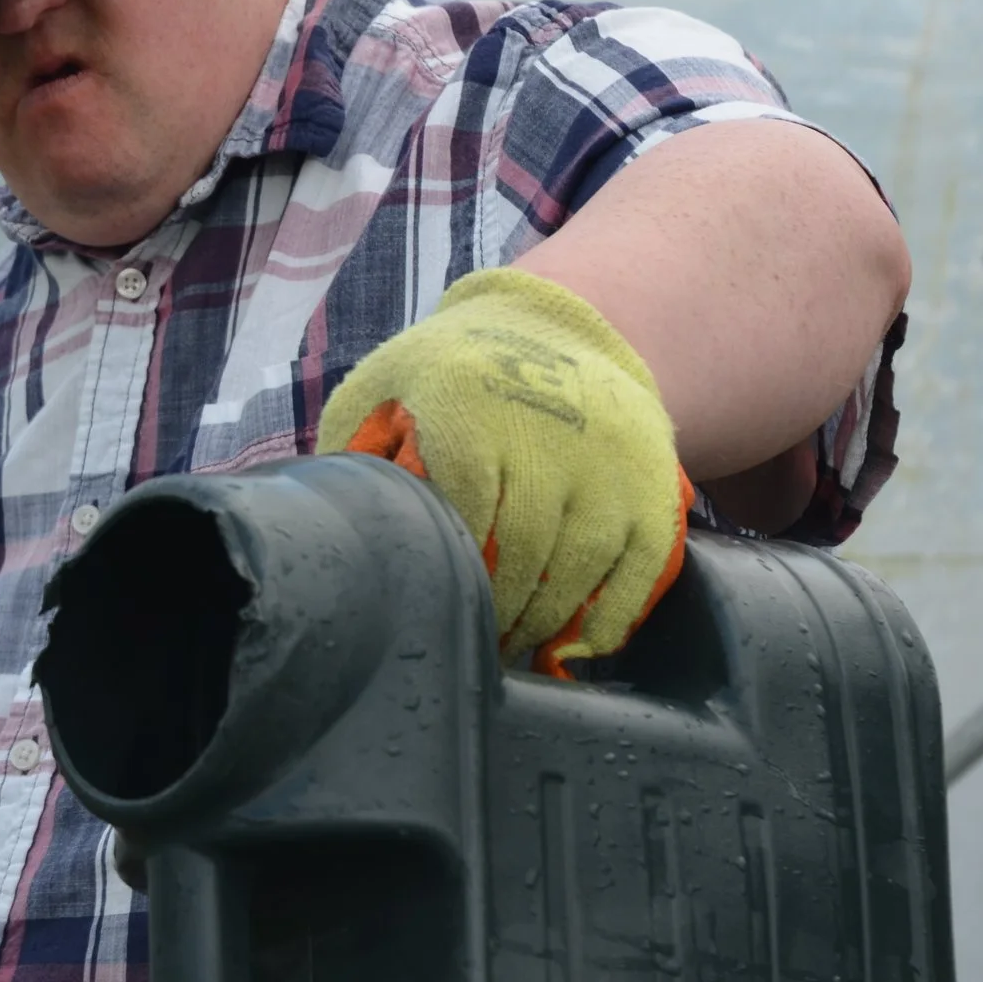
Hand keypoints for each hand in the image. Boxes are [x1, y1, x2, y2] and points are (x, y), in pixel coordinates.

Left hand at [319, 267, 693, 673]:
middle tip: (469, 646)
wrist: (557, 331)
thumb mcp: (385, 388)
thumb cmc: (449, 375)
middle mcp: (549, 432)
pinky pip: (640, 574)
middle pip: (521, 555)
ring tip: (507, 650)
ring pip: (579, 573)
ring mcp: (609, 462)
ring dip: (540, 626)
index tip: (431, 611)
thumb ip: (355, 452)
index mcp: (467, 406)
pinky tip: (570, 648)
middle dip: (493, 614)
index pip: (459, 516)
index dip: (449, 576)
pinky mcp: (654, 487)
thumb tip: (328, 524)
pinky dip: (606, 622)